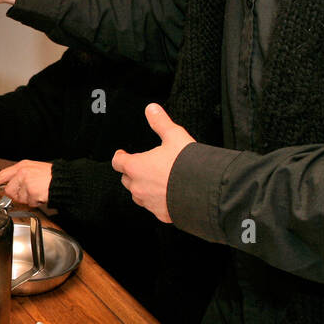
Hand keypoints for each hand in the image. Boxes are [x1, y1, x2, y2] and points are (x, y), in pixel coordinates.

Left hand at [0, 160, 51, 208]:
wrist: (64, 180)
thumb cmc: (51, 176)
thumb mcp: (33, 170)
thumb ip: (20, 176)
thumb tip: (11, 185)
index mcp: (22, 166)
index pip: (3, 174)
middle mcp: (22, 173)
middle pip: (9, 190)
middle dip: (16, 194)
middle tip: (28, 192)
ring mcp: (26, 183)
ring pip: (18, 198)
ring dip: (27, 198)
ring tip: (37, 191)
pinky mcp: (31, 192)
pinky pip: (28, 202)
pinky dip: (35, 202)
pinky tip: (41, 195)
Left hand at [111, 104, 194, 222]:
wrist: (205, 192)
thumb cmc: (187, 165)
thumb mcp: (175, 136)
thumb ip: (161, 122)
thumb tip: (152, 109)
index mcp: (136, 167)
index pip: (118, 162)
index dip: (119, 157)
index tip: (121, 154)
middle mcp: (138, 187)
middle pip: (126, 180)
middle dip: (131, 173)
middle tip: (141, 166)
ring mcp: (149, 202)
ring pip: (138, 195)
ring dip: (142, 188)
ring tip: (155, 181)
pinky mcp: (161, 214)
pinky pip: (153, 207)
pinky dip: (157, 201)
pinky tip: (167, 195)